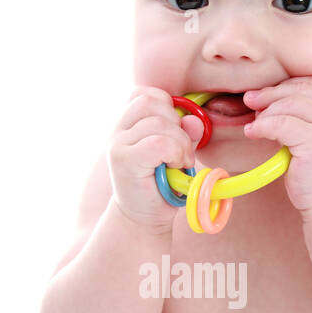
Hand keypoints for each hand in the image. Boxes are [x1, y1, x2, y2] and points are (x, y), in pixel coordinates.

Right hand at [108, 87, 205, 231]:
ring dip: (179, 142)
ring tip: (179, 161)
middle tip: (181, 151)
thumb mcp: (177, 153)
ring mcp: (117, 144)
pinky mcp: (123, 160)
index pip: (146, 94)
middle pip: (152, 103)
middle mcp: (118, 130)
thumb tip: (194, 121)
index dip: (168, 107)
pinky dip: (174, 153)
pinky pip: (158, 143)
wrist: (142, 218)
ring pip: (158, 123)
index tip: (175, 132)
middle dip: (176, 124)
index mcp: (127, 123)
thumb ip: (185, 134)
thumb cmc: (160, 185)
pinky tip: (174, 166)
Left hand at [243, 77, 311, 213]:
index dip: (287, 85)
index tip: (267, 95)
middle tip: (250, 100)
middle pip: (302, 89)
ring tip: (254, 123)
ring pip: (291, 103)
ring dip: (267, 110)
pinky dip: (263, 125)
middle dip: (272, 93)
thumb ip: (309, 122)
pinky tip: (253, 132)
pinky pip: (282, 123)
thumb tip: (272, 106)